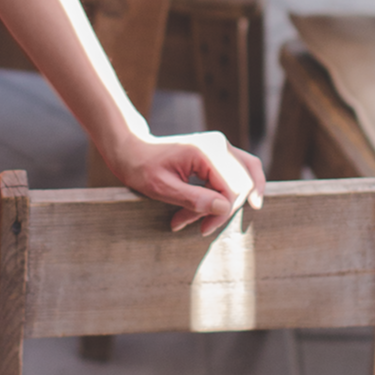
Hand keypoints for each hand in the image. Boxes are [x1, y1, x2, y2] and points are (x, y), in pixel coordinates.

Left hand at [108, 130, 265, 235]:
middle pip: (242, 184)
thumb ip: (194, 198)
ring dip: (221, 204)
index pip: (232, 189)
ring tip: (190, 218)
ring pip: (241, 181)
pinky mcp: (217, 155)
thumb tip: (224, 208)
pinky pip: (232, 178)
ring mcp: (220, 148)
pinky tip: (198, 210)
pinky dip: (219, 197)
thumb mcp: (162, 188)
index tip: (203, 229)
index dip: (221, 214)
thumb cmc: (142, 167)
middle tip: (199, 227)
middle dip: (222, 210)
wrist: (131, 150)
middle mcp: (219, 145)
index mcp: (206, 152)